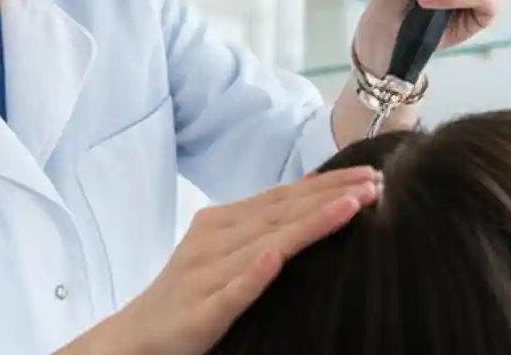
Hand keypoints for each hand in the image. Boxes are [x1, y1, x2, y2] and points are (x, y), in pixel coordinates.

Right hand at [61, 167, 379, 354]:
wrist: (134, 337)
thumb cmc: (187, 293)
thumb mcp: (223, 249)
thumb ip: (262, 222)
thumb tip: (312, 188)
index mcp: (220, 222)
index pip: (281, 197)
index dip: (326, 184)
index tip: (370, 173)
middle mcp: (213, 241)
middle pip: (280, 214)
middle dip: (330, 196)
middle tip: (376, 182)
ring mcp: (205, 275)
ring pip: (264, 245)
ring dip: (308, 224)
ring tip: (350, 207)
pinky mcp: (199, 313)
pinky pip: (230, 293)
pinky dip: (252, 275)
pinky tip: (273, 259)